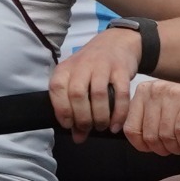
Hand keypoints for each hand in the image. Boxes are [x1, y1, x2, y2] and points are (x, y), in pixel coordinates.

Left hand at [49, 25, 146, 142]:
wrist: (117, 42)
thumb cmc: (92, 67)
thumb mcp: (78, 81)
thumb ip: (75, 109)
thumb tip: (78, 138)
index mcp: (65, 69)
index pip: (57, 89)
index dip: (61, 110)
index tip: (69, 125)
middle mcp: (83, 65)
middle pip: (78, 95)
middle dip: (82, 118)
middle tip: (88, 129)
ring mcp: (103, 66)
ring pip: (98, 95)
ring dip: (100, 117)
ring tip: (102, 126)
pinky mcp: (122, 70)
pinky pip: (121, 94)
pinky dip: (119, 113)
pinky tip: (116, 125)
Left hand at [122, 77, 179, 155]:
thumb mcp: (161, 102)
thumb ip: (146, 116)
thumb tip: (138, 141)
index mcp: (143, 92)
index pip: (130, 129)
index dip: (141, 146)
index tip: (153, 149)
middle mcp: (156, 90)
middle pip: (150, 136)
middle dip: (163, 150)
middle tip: (174, 150)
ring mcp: (174, 94)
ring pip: (166, 136)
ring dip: (176, 149)